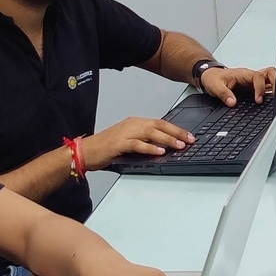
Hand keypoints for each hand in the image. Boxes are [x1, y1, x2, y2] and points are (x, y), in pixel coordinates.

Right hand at [80, 115, 194, 168]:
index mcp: (135, 123)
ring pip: (151, 133)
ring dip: (167, 139)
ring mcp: (125, 133)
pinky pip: (137, 144)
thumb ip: (145, 142)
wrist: (85, 151)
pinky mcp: (118, 144)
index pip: (160, 123)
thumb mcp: (130, 142)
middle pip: (159, 125)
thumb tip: (164, 148)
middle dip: (177, 133)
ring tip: (180, 145)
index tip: (189, 136)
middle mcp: (132, 125)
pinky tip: (160, 152)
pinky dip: (150, 148)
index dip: (176, 129)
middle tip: (190, 140)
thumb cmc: (106, 148)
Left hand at [198, 65, 275, 107]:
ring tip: (274, 98)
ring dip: (274, 86)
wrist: (210, 76)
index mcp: (243, 74)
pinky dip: (269, 92)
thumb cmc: (212, 78)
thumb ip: (224, 94)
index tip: (258, 100)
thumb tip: (232, 103)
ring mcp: (252, 81)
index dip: (260, 88)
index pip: (258, 77)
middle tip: (274, 96)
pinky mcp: (252, 87)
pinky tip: (269, 100)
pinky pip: (265, 86)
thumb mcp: (215, 86)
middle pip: (270, 73)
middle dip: (275, 83)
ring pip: (270, 78)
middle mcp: (250, 76)